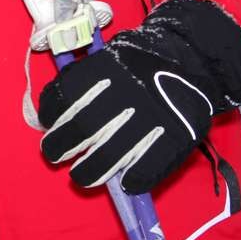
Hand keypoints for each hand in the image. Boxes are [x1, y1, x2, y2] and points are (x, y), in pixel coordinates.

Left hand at [37, 0, 240, 192]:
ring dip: (90, 171)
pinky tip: (125, 182)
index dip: (50, 114)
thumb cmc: (138, 61)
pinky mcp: (175, 136)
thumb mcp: (106, 59)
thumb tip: (53, 112)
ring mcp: (149, 117)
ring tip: (81, 177)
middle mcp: (122, 95)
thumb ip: (82, 81)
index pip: (62, 96)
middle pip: (82, 129)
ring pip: (110, 154)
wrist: (192, 57)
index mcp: (102, 72)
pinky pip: (148, 167)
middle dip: (60, 146)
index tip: (48, 125)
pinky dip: (134, 179)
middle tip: (54, 155)